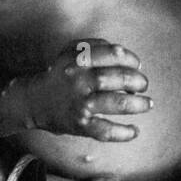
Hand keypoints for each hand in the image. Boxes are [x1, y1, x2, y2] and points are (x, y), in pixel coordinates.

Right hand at [0, 40, 152, 141]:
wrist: (32, 100)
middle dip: (137, 80)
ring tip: (147, 104)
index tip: (138, 65)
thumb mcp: (71, 51)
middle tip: (143, 85)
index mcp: (78, 59)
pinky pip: (105, 130)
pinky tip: (135, 131)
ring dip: (137, 104)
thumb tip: (126, 54)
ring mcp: (80, 103)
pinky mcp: (79, 124)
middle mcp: (79, 80)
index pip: (113, 54)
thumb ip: (96, 47)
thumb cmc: (60, 74)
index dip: (131, 59)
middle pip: (117, 78)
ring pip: (116, 103)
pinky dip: (123, 133)